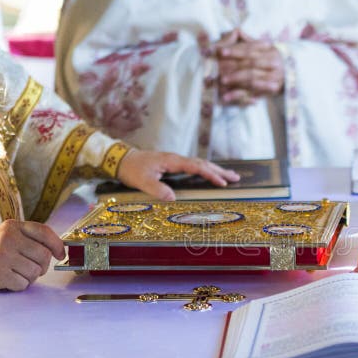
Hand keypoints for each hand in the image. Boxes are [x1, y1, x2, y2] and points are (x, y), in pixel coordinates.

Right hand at [0, 220, 65, 294]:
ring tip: (17, 273)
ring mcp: (2, 255)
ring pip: (35, 272)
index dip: (57, 245)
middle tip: (32, 269)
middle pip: (43, 255)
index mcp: (12, 226)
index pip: (44, 231)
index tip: (60, 254)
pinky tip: (8, 280)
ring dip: (30, 277)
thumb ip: (30, 239)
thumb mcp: (7, 237)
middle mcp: (7, 238)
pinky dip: (19, 285)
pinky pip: (23, 284)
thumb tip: (60, 249)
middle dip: (42, 266)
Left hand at [117, 149, 240, 199]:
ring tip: (230, 176)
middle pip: (203, 163)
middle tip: (236, 178)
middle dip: (220, 171)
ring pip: (200, 164)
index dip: (210, 174)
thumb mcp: (142, 181)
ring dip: (215, 169)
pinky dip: (206, 170)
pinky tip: (210, 174)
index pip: (196, 166)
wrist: (121, 159)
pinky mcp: (173, 164)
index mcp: (172, 161)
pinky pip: (194, 166)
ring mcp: (175, 161)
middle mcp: (176, 159)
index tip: (222, 182)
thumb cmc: (132, 169)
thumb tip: (173, 198)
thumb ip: (157, 189)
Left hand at [215, 30, 283, 104]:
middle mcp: (273, 63)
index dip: (235, 51)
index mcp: (270, 50)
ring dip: (237, 80)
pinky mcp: (272, 90)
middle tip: (219, 69)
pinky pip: (254, 93)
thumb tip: (237, 31)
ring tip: (222, 82)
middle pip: (251, 64)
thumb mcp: (266, 48)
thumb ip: (250, 42)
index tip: (221, 52)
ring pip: (252, 79)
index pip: (250, 50)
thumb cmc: (275, 59)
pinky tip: (227, 97)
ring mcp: (274, 77)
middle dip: (234, 67)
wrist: (295, 73)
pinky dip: (240, 96)